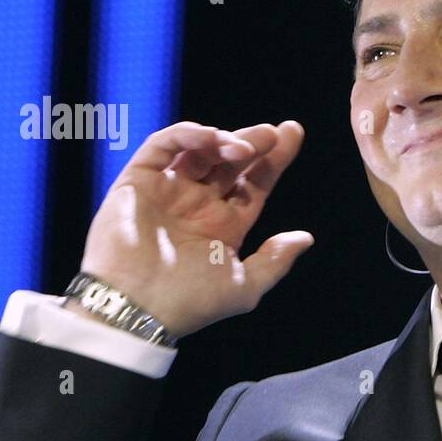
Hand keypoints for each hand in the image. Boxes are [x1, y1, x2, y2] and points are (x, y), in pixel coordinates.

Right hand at [76, 120, 312, 339]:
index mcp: (223, 227)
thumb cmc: (189, 303)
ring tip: (244, 148)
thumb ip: (275, 261)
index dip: (274, 160)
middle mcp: (197, 205)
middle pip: (231, 162)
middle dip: (254, 143)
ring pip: (200, 150)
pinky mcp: (137, 181)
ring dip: (224, 140)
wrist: (136, 307)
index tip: (293, 133)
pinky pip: (162, 146)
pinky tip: (211, 138)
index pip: (254, 184)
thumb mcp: (244, 287)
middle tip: (274, 132)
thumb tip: (305, 239)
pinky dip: (187, 135)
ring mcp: (168, 191)